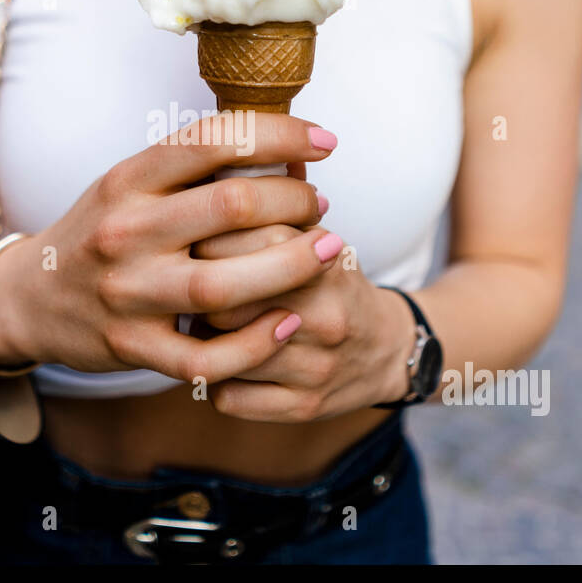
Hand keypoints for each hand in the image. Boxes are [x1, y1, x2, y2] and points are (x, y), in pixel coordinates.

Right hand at [0, 114, 342, 386]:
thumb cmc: (100, 233)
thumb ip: (190, 169)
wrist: (29, 298)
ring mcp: (126, 293)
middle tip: (320, 205)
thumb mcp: (128, 186)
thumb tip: (280, 144)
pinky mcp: (131, 346)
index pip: (212, 139)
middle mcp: (124, 231)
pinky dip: (255, 342)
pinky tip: (286, 321)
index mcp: (127, 180)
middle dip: (295, 201)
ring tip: (327, 251)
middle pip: (230, 206)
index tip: (325, 142)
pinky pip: (205, 356)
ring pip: (224, 283)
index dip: (280, 135)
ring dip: (291, 266)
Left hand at [191, 223, 416, 421]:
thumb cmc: (334, 285)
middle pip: (223, 302)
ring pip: (222, 354)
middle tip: (193, 288)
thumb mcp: (318, 236)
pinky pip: (230, 397)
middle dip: (198, 294)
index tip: (198, 247)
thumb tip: (219, 175)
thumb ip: (274, 206)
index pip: (239, 245)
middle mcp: (323, 317)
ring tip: (206, 323)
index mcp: (323, 263)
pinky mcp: (303, 407)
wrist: (388, 349)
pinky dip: (216, 379)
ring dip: (202, 338)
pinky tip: (222, 361)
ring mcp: (314, 367)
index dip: (205, 244)